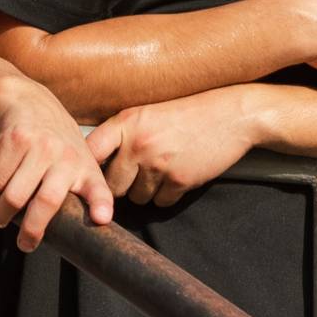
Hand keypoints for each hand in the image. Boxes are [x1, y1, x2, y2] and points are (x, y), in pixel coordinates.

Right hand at [0, 75, 113, 247]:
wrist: (29, 101)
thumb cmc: (58, 142)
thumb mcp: (80, 161)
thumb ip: (88, 191)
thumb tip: (97, 224)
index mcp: (84, 167)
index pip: (98, 189)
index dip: (101, 204)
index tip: (101, 219)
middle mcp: (63, 157)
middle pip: (46, 202)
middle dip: (32, 230)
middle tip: (24, 245)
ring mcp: (37, 147)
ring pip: (14, 194)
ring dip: (1, 214)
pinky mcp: (13, 141)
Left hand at [86, 89, 262, 206]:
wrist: (229, 115)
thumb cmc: (184, 115)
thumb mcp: (145, 114)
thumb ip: (121, 134)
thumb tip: (93, 163)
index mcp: (125, 123)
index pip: (91, 152)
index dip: (86, 168)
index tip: (88, 177)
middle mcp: (138, 143)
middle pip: (111, 184)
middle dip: (120, 186)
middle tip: (133, 177)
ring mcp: (159, 164)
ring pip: (137, 197)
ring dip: (145, 191)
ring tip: (160, 171)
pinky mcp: (180, 181)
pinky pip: (161, 203)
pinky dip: (167, 196)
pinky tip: (176, 177)